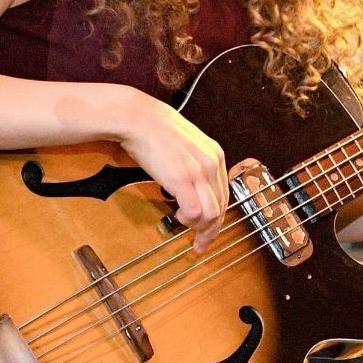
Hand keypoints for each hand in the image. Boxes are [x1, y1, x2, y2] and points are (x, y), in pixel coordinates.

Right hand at [117, 93, 227, 251]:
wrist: (138, 118)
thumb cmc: (155, 130)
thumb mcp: (187, 145)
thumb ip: (196, 163)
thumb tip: (194, 187)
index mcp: (215, 155)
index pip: (224, 195)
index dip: (218, 217)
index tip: (209, 230)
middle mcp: (212, 163)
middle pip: (221, 208)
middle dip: (211, 231)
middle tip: (200, 244)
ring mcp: (199, 172)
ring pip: (211, 214)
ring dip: (199, 228)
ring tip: (186, 227)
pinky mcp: (182, 179)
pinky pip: (194, 212)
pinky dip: (188, 220)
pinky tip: (177, 216)